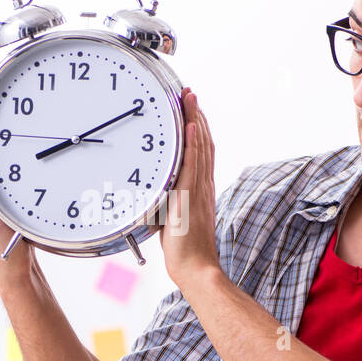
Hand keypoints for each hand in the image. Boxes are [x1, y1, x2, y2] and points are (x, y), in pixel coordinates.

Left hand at [160, 87, 220, 288]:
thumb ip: (170, 201)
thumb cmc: (184, 250)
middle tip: (190, 93)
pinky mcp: (189, 198)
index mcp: (200, 189)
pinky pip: (191, 166)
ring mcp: (198, 190)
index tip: (192, 108)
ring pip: (199, 148)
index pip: (202, 151)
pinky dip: (191, 145)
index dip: (198, 127)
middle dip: (196, 115)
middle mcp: (202, 185)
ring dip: (194, 121)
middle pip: (203, 142)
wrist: (195, 267)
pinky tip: (189, 127)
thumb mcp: (176, 218)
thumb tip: (158, 192)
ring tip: (189, 99)